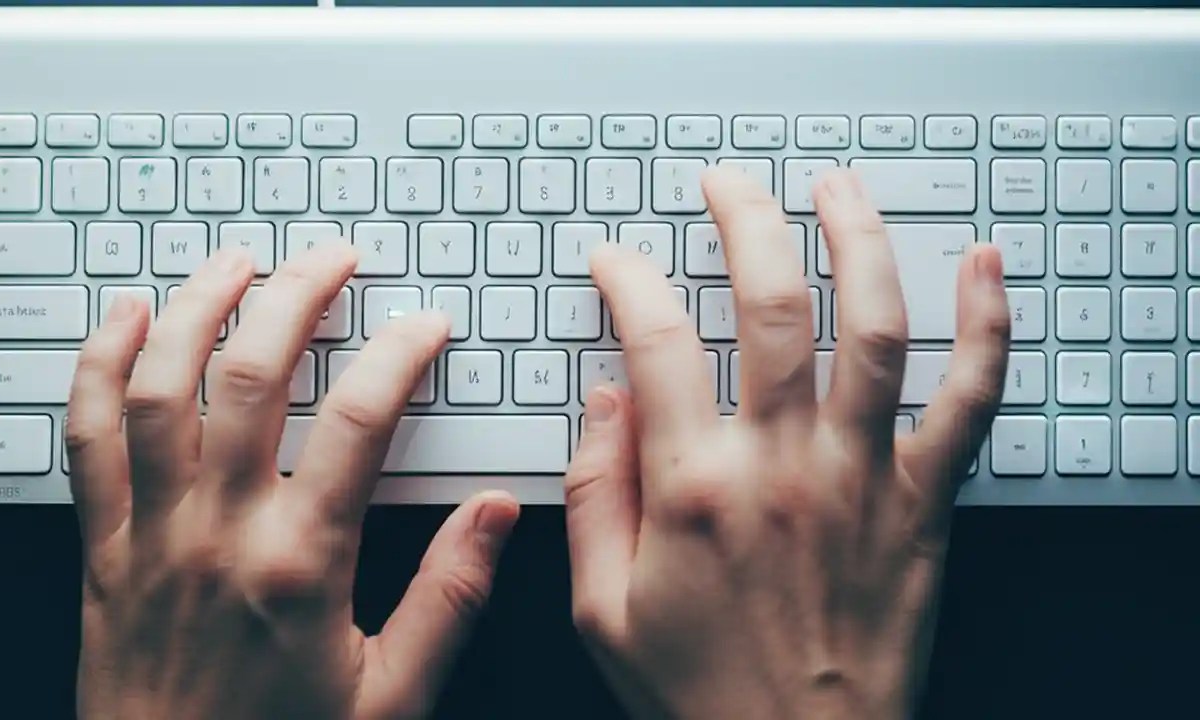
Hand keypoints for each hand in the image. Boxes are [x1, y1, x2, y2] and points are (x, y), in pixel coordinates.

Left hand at [66, 244, 518, 719]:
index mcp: (300, 564)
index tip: (425, 326)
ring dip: (197, 309)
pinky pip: (86, 437)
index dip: (401, 354)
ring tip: (235, 263)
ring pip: (161, 388)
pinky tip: (123, 322)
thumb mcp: (393, 698)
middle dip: (297, 296)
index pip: (362, 422)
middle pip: (252, 377)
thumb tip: (495, 515)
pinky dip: (97, 367)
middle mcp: (218, 532)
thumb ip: (448, 599)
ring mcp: (150, 532)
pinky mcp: (101, 546)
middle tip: (332, 258)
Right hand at [565, 167, 1008, 719]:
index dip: (629, 280)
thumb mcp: (602, 607)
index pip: (655, 342)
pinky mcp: (923, 503)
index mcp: (696, 490)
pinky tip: (980, 268)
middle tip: (728, 186)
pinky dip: (985, 327)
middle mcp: (784, 467)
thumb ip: (596, 496)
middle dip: (745, 222)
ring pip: (872, 328)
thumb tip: (605, 405)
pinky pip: (970, 402)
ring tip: (836, 188)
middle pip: (769, 306)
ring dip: (857, 241)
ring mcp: (863, 478)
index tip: (619, 260)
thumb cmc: (701, 693)